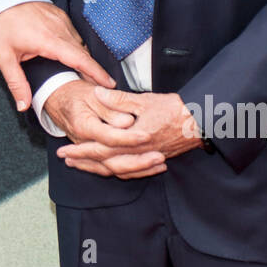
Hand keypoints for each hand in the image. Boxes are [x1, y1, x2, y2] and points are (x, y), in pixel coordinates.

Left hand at [0, 1, 113, 111]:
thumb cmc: (0, 25)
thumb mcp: (4, 57)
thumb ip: (16, 83)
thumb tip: (23, 105)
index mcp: (48, 41)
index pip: (80, 59)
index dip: (96, 73)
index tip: (109, 84)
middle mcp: (59, 29)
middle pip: (84, 53)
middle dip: (93, 70)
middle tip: (97, 87)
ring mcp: (61, 20)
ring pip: (79, 43)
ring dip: (83, 58)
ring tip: (84, 74)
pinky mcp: (59, 15)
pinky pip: (73, 33)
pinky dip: (75, 46)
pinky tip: (70, 56)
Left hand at [56, 88, 203, 175]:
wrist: (202, 122)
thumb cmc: (176, 110)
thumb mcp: (145, 100)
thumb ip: (120, 100)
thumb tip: (98, 94)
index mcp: (133, 140)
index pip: (101, 149)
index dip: (80, 151)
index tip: (64, 151)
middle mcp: (138, 154)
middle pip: (105, 163)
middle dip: (84, 162)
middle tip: (66, 159)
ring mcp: (146, 159)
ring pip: (117, 170)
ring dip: (97, 168)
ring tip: (81, 165)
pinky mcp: (154, 159)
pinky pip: (131, 172)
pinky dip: (116, 172)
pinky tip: (108, 169)